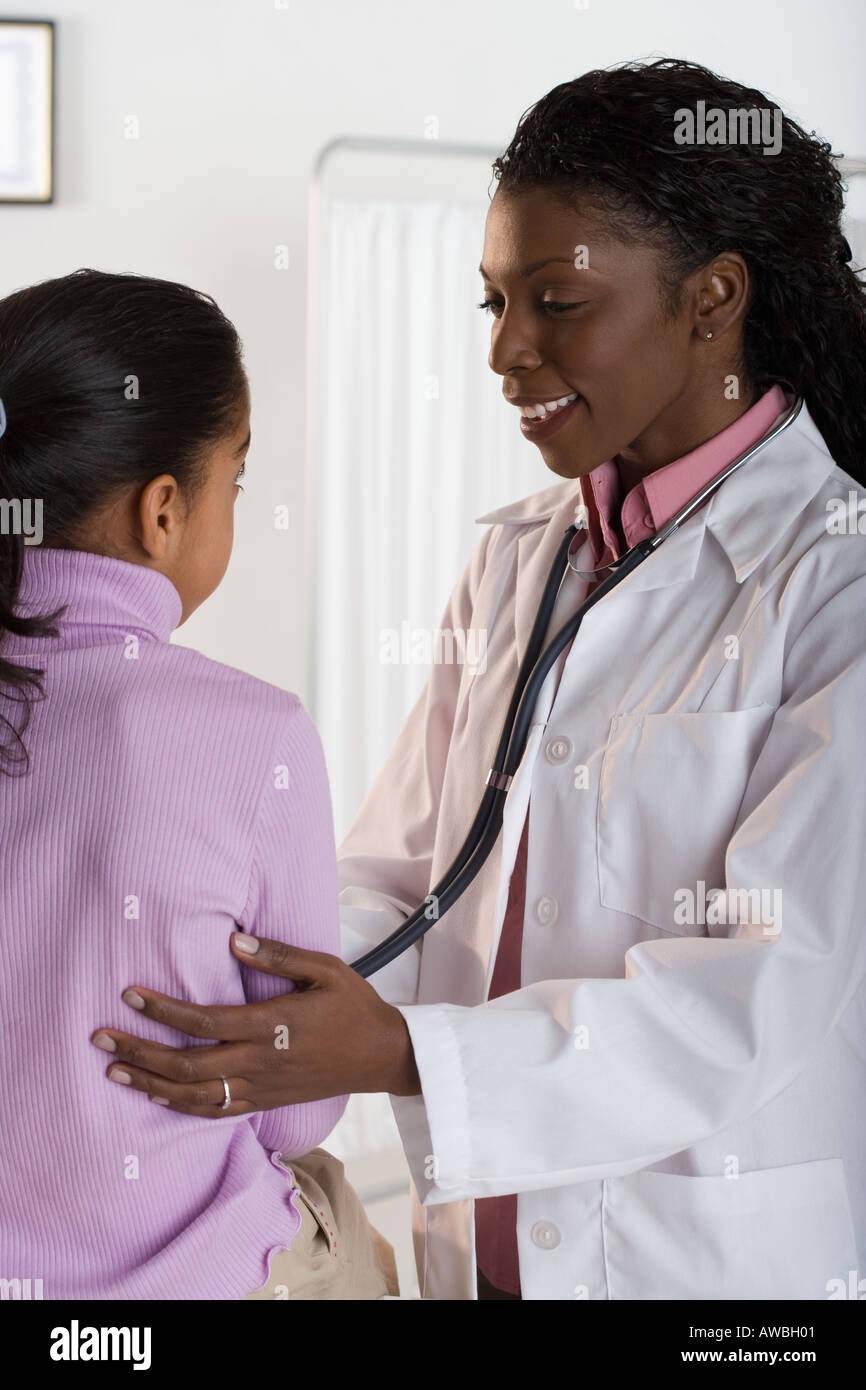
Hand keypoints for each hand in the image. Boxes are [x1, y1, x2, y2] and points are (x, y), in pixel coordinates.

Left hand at [90, 934, 421, 1116]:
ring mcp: (261, 1087)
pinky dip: (179, 1105)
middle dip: (139, 1050)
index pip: (204, 1020)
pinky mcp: (265, 1101)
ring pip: (193, 1094)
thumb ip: (279, 955)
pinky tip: (154, 1094)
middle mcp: (260, 1062)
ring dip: (148, 1082)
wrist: (382, 1056)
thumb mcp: (325, 968)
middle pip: (187, 1064)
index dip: (163, 1010)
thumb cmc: (354, 1005)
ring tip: (113, 1067)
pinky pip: (214, 1110)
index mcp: (272, 1025)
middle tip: (100, 1036)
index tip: (130, 996)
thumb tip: (234, 940)